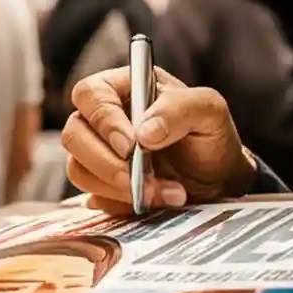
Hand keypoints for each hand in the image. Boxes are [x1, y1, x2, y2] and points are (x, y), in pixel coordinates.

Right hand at [62, 67, 255, 213]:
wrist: (219, 177)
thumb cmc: (210, 134)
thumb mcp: (209, 111)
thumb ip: (180, 109)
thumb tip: (144, 132)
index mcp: (123, 87)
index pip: (90, 94)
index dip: (104, 120)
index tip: (131, 146)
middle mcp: (104, 118)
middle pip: (74, 135)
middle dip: (107, 164)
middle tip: (141, 180)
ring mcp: (99, 152)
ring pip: (78, 169)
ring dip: (118, 188)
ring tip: (164, 192)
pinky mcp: (102, 184)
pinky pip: (95, 197)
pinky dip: (125, 204)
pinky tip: (157, 200)